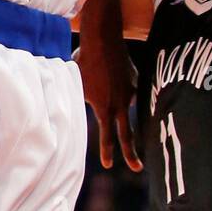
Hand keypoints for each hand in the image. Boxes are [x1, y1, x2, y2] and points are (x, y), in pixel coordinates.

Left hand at [75, 40, 141, 171]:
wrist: (102, 41)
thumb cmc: (83, 62)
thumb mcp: (77, 85)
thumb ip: (81, 98)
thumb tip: (74, 105)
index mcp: (104, 108)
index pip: (107, 137)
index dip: (107, 152)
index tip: (107, 165)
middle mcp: (121, 104)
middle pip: (127, 135)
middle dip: (131, 154)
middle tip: (136, 169)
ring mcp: (132, 93)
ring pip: (123, 104)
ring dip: (114, 97)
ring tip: (103, 76)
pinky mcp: (137, 82)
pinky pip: (126, 88)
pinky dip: (118, 83)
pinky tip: (109, 69)